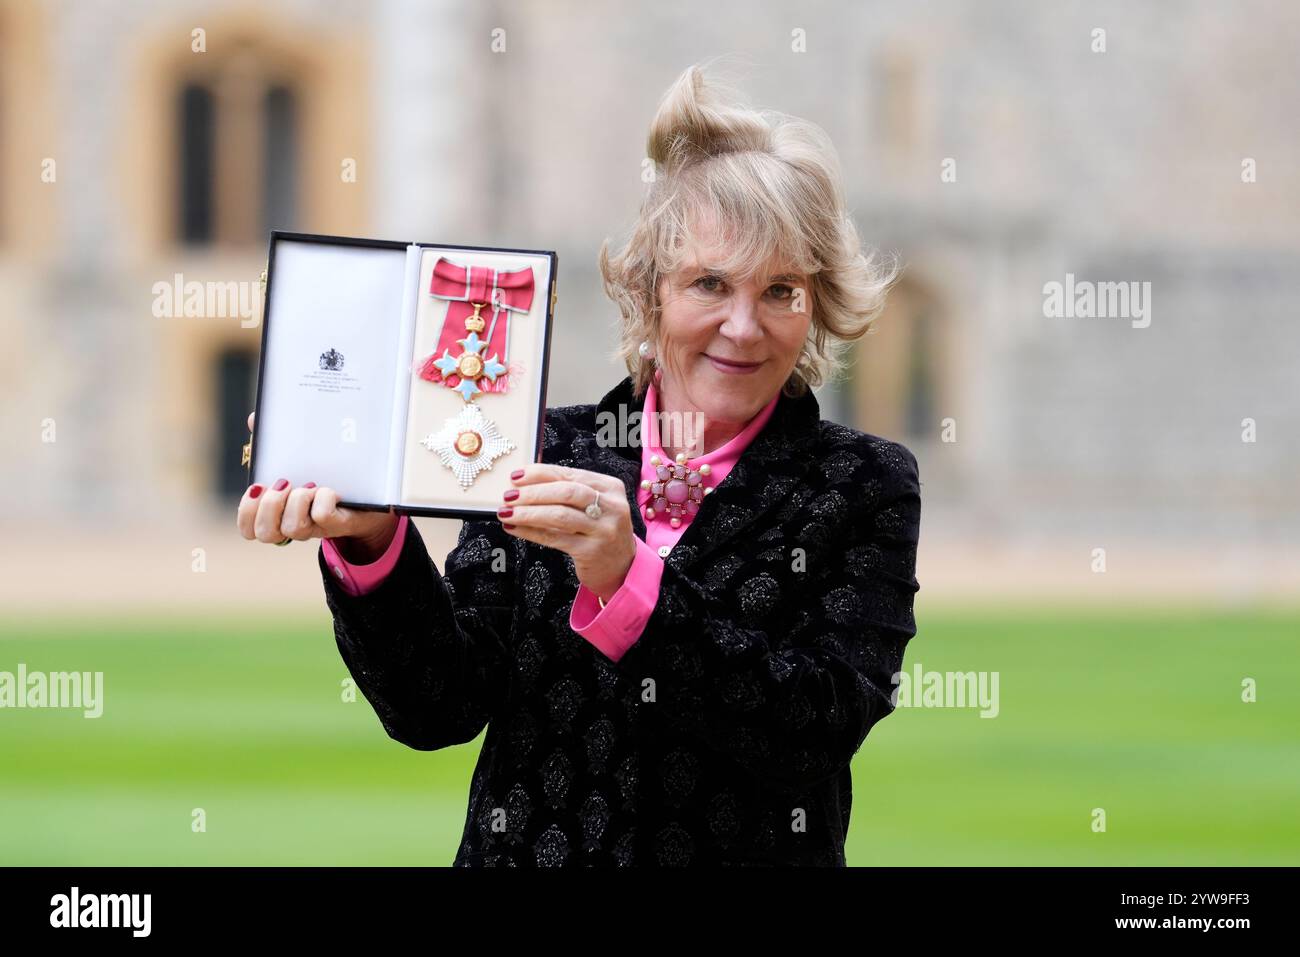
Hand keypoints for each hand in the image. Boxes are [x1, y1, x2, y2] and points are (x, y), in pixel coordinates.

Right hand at [237, 412, 398, 556]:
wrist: (371, 495)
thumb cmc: (328, 476)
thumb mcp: (299, 459)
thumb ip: (274, 442)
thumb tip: (255, 420)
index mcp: (279, 513)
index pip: (248, 529)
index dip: (246, 510)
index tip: (258, 486)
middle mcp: (294, 524)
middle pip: (265, 533)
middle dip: (269, 506)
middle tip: (284, 483)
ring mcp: (317, 526)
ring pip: (292, 528)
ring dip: (296, 502)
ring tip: (310, 484)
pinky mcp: (340, 522)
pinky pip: (322, 516)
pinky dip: (323, 499)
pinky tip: (330, 488)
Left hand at [501, 464, 636, 602]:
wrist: (622, 567)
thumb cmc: (600, 531)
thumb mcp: (594, 506)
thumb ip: (569, 493)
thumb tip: (525, 484)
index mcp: (611, 488)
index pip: (570, 474)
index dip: (541, 473)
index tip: (517, 476)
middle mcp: (611, 507)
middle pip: (567, 492)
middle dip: (533, 492)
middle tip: (509, 495)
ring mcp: (604, 530)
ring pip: (560, 516)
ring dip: (528, 512)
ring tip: (507, 511)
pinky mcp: (592, 552)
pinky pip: (555, 538)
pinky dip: (531, 532)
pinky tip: (515, 528)